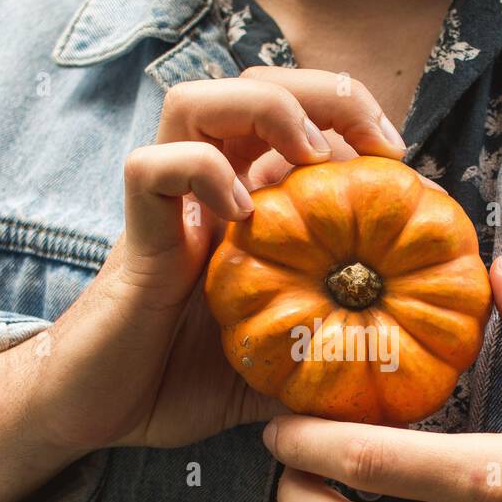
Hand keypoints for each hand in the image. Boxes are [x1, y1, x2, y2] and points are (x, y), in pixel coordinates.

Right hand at [0, 68, 408, 501]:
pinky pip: (151, 169)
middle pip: (253, 85)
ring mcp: (168, 209)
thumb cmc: (183, 386)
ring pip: (195, 100)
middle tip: (380, 146)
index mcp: (245, 209)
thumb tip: (400, 375)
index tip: (404, 164)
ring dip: (265, 107)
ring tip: (312, 154)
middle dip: (326, 93)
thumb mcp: (279, 371)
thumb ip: (330, 357)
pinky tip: (242, 213)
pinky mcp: (135, 237)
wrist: (97, 415)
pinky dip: (200, 171)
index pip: (297, 123)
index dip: (352, 121)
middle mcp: (207, 194)